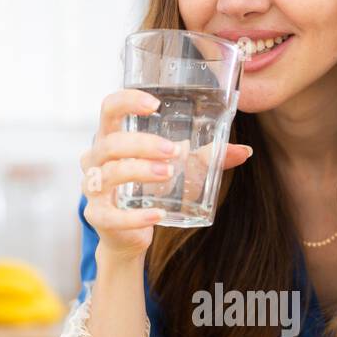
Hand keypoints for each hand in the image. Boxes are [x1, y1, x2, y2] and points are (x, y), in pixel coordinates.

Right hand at [82, 89, 253, 260]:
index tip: (155, 105)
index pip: (109, 108)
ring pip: (110, 173)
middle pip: (111, 142)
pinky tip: (158, 214)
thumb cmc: (149, 191)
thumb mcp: (178, 169)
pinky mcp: (97, 217)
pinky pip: (113, 215)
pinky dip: (136, 216)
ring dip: (140, 170)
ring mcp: (92, 189)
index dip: (128, 101)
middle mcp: (95, 159)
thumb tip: (244, 151)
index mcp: (110, 138)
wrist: (128, 235)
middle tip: (174, 151)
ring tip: (168, 173)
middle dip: (143, 144)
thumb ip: (206, 157)